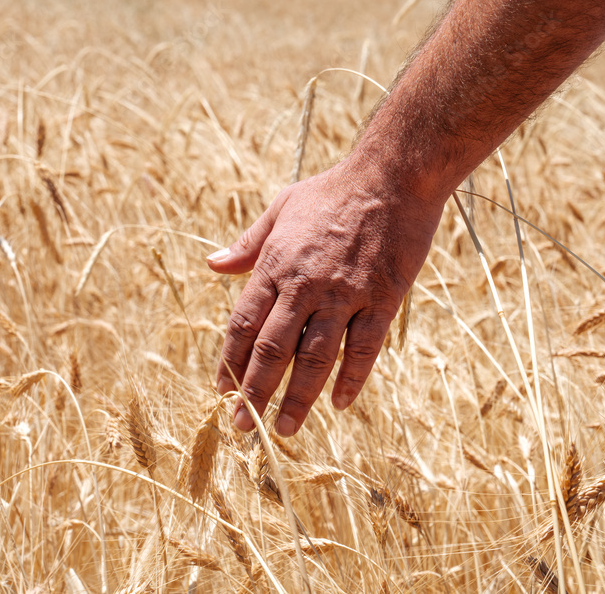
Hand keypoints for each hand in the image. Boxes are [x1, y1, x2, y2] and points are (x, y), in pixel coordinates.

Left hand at [207, 151, 444, 435]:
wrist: (392, 176)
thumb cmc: (332, 191)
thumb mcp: (280, 208)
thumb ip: (247, 243)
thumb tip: (212, 264)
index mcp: (276, 265)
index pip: (244, 323)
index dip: (231, 361)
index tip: (222, 390)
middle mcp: (305, 285)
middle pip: (273, 349)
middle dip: (254, 391)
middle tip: (243, 425)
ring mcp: (345, 294)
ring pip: (315, 357)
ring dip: (298, 397)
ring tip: (284, 429)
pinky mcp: (383, 298)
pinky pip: (364, 347)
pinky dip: (351, 378)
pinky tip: (339, 403)